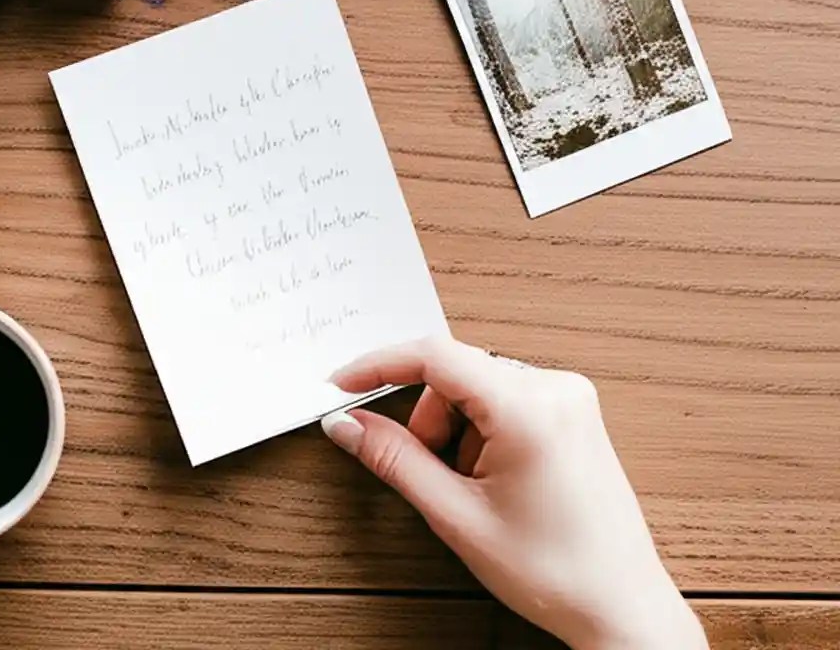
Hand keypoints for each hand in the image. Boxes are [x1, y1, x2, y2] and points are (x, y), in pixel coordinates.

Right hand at [321, 337, 706, 649]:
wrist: (618, 605)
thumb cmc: (556, 570)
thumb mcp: (456, 515)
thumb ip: (394, 459)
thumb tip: (348, 423)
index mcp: (530, 409)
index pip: (435, 356)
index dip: (378, 366)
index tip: (343, 383)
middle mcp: (556, 390)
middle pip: (454, 374)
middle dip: (426, 421)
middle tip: (429, 474)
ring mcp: (570, 399)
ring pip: (475, 389)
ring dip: (454, 431)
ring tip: (472, 487)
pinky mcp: (573, 413)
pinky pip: (503, 400)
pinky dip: (481, 433)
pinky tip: (493, 479)